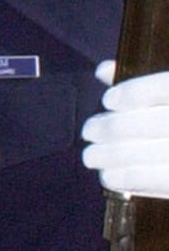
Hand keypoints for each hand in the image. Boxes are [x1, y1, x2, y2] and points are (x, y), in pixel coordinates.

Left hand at [83, 62, 168, 197]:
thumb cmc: (167, 114)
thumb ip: (146, 83)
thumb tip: (102, 70)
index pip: (166, 87)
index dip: (134, 92)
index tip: (108, 99)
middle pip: (156, 122)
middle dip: (114, 127)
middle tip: (89, 130)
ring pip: (154, 153)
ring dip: (114, 155)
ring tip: (91, 155)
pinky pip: (158, 180)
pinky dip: (129, 178)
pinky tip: (109, 176)